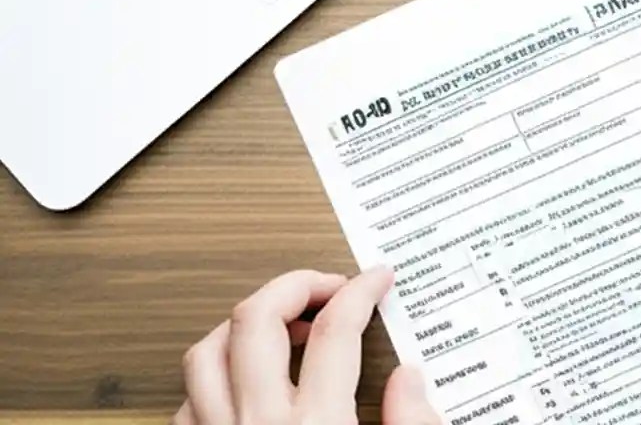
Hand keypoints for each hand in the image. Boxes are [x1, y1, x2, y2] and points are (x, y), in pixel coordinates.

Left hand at [174, 268, 439, 424]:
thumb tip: (409, 380)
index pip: (335, 330)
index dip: (360, 291)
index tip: (375, 280)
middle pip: (257, 319)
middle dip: (295, 285)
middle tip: (328, 287)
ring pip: (207, 354)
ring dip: (242, 326)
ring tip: (281, 323)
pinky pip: (188, 404)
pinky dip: (214, 380)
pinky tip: (244, 383)